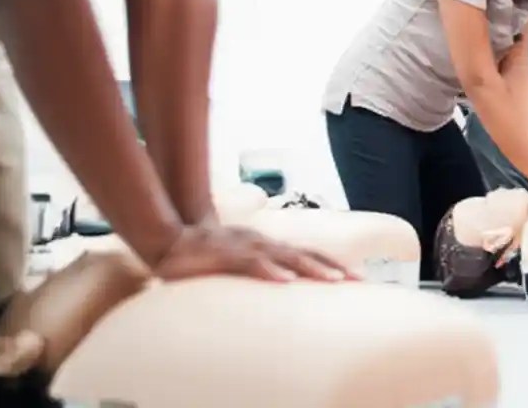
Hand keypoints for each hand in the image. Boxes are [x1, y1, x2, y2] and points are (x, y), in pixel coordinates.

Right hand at [153, 224, 355, 282]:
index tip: (359, 278)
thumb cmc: (207, 255)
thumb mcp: (239, 264)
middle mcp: (262, 243)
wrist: (168, 240)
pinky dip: (270, 270)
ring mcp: (245, 246)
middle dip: (334, 267)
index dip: (332, 265)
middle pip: (305, 254)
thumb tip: (285, 287)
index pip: (307, 255)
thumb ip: (261, 272)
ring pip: (285, 256)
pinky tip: (286, 279)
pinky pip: (251, 262)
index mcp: (267, 247)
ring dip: (312, 267)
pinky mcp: (225, 253)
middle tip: (359, 280)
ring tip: (335, 280)